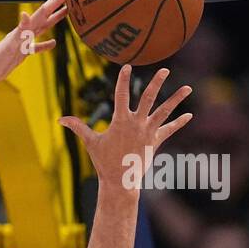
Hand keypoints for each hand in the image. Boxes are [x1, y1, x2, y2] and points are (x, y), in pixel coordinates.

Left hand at [0, 0, 69, 88]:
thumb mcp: (10, 46)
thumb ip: (19, 31)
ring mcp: (23, 41)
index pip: (43, 11)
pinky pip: (36, 46)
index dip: (56, 0)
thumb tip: (25, 13)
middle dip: (56, 1)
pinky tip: (53, 43)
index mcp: (23, 29)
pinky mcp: (21, 52)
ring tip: (66, 11)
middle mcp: (24, 32)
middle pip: (44, 14)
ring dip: (54, 18)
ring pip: (42, 27)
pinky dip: (45, 44)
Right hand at [59, 66, 192, 192]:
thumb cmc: (103, 161)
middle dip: (156, 83)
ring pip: (164, 112)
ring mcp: (148, 132)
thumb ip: (77, 127)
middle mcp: (136, 124)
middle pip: (148, 99)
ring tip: (188, 88)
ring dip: (176, 99)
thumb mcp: (90, 142)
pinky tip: (189, 115)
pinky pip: (169, 130)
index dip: (123, 80)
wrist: (120, 181)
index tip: (127, 66)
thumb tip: (59, 119)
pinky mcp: (155, 142)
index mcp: (120, 121)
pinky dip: (178, 123)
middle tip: (164, 70)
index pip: (121, 95)